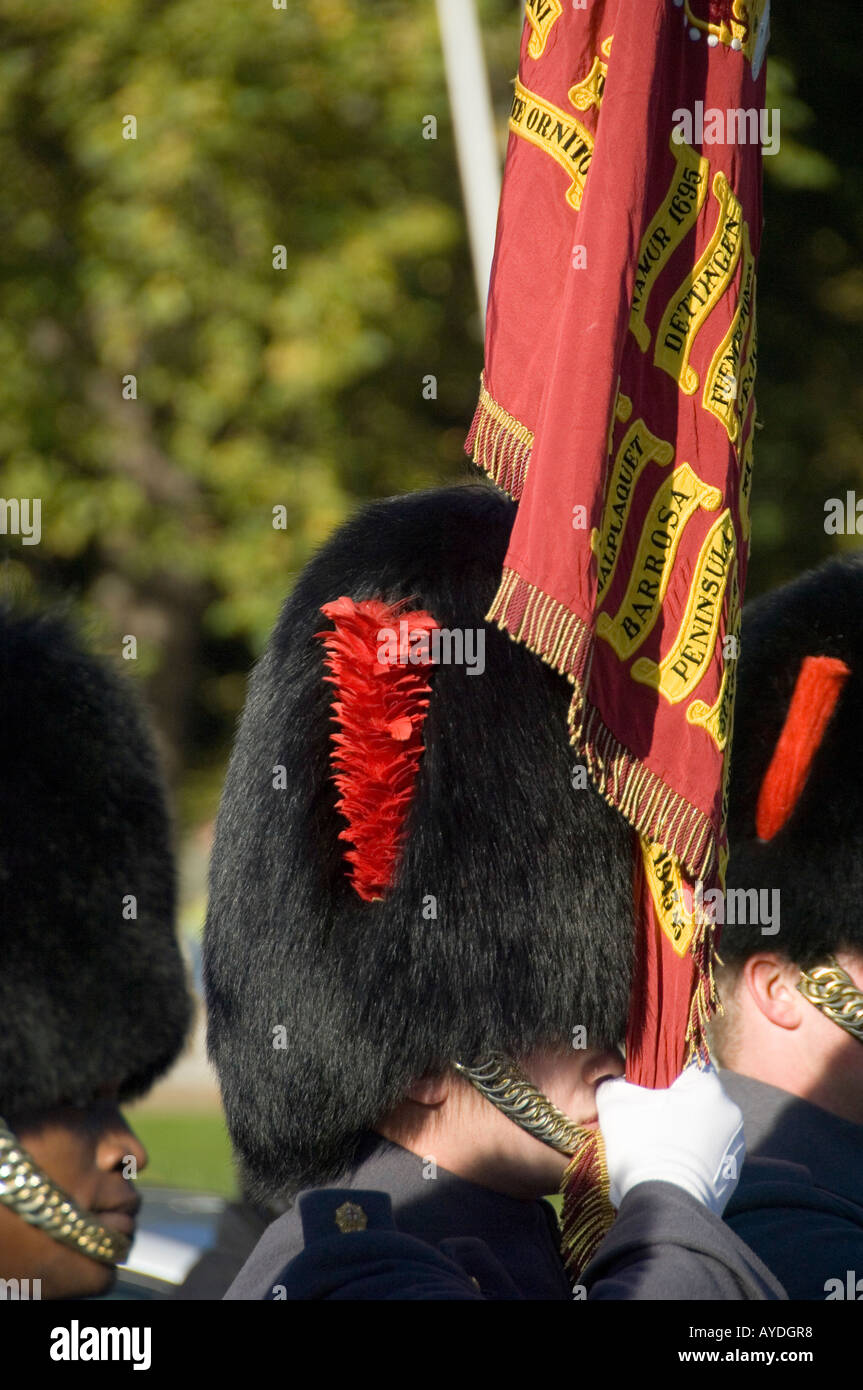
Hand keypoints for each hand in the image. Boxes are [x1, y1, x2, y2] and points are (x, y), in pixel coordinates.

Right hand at [596, 1063, 744, 1214]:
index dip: (661, 1072)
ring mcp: (735, 1145)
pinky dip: (690, 1154)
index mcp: (708, 1087)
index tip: (643, 1086)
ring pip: (702, 1124)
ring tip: (655, 1146)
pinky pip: (708, 1152)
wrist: (665, 1209)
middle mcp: (730, 1112)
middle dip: (672, 1103)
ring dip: (682, 1129)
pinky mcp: (732, 1174)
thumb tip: (614, 1081)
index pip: (686, 1063)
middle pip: (695, 1095)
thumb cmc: (643, 1148)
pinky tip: (668, 1166)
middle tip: (645, 1117)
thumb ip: (614, 1082)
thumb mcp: (615, 1104)